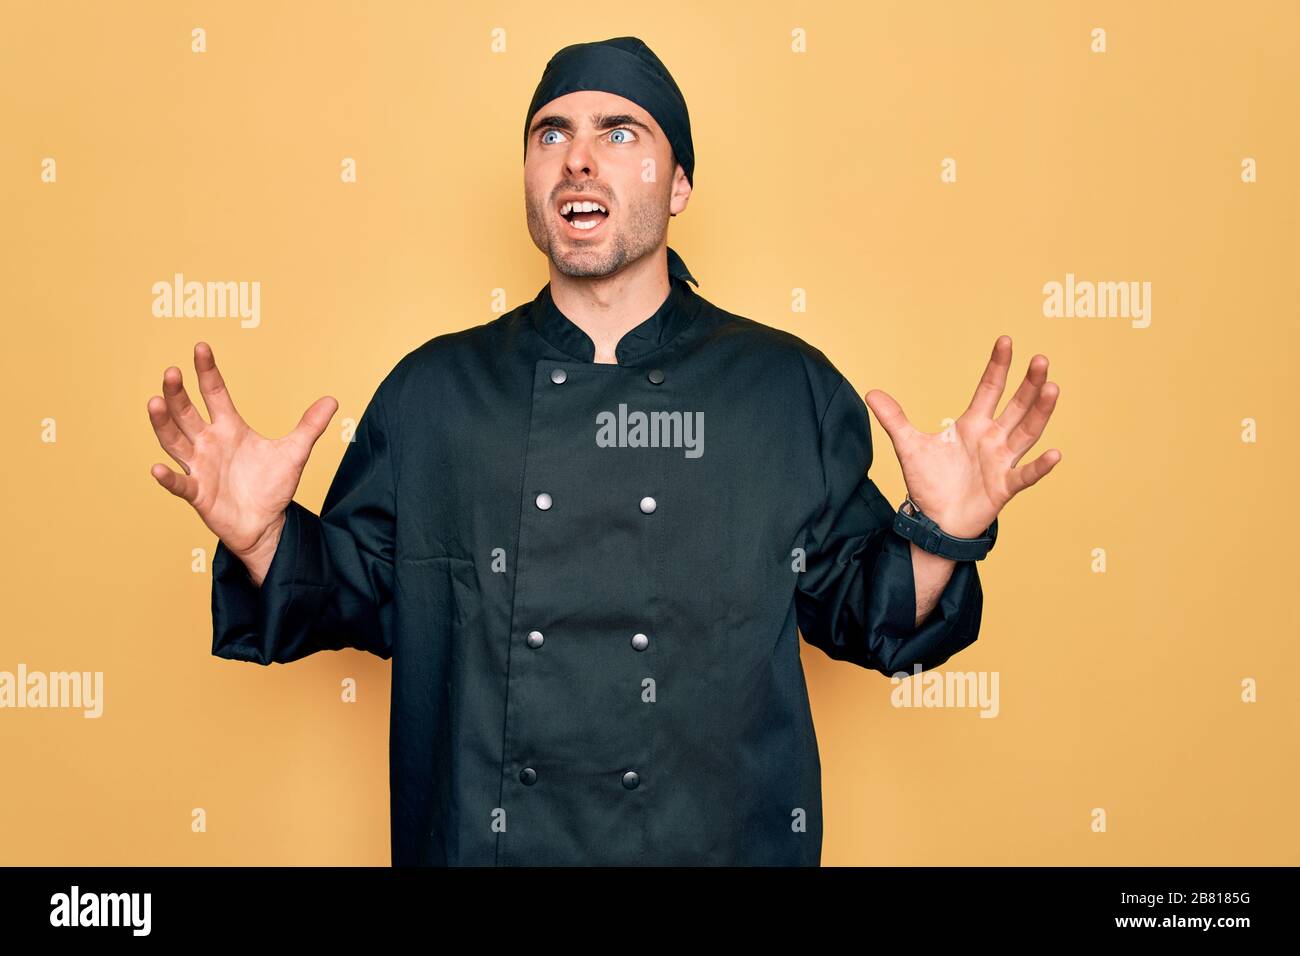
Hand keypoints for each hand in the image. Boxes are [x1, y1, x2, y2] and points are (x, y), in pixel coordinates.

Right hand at [147, 341, 336, 562]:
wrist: (267, 523)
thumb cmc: (273, 486)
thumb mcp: (295, 452)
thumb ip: (310, 426)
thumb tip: (332, 399)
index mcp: (229, 428)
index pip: (214, 393)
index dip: (207, 371)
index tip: (201, 347)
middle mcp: (209, 443)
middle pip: (186, 413)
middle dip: (177, 393)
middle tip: (171, 371)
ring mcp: (200, 467)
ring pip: (175, 441)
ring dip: (163, 423)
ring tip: (154, 401)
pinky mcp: (199, 494)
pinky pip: (180, 484)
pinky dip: (169, 478)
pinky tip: (157, 469)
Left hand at [864, 334, 1060, 537]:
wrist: (934, 521)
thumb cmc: (929, 483)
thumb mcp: (908, 446)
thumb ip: (894, 419)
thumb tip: (871, 392)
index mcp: (973, 425)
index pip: (990, 389)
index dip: (998, 366)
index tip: (1005, 341)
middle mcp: (992, 439)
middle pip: (1016, 406)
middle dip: (1029, 384)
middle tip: (1041, 360)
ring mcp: (1002, 462)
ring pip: (1027, 433)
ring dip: (1040, 412)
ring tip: (1052, 388)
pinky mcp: (1004, 487)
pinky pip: (1026, 475)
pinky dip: (1040, 466)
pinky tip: (1055, 454)